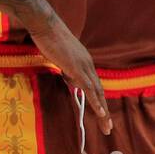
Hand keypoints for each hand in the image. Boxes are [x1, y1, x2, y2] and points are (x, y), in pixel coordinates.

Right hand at [30, 17, 110, 134]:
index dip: (99, 101)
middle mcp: (88, 65)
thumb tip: (71, 81)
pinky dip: (96, 102)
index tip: (102, 114)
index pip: (94, 85)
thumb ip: (68, 70)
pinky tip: (101, 113)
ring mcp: (84, 66)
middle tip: (108, 127)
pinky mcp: (77, 68)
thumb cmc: (49, 39)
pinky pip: (89, 88)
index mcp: (85, 63)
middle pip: (100, 92)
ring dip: (103, 111)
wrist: (46, 26)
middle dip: (104, 111)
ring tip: (107, 127)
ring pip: (97, 93)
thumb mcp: (61, 58)